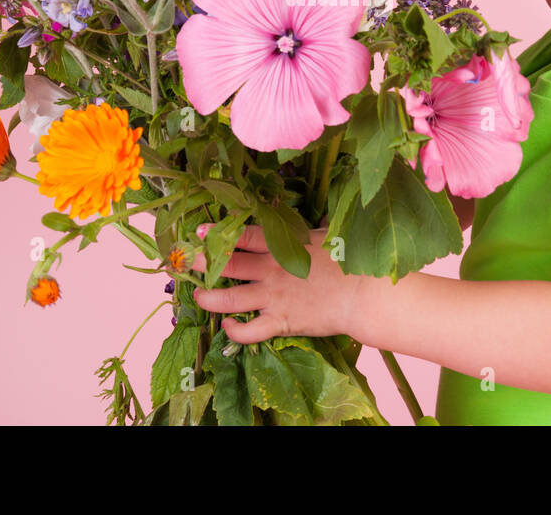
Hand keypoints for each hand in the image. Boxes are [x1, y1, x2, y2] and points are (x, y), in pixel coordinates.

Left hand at [189, 224, 361, 344]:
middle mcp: (271, 270)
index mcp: (281, 246)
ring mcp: (274, 297)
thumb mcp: (324, 236)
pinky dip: (234, 330)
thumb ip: (304, 232)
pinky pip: (250, 330)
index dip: (219, 233)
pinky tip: (227, 325)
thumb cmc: (347, 261)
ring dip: (210, 297)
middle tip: (188, 260)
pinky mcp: (280, 322)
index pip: (243, 236)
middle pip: (229, 264)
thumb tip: (305, 220)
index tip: (201, 231)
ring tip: (199, 295)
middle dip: (204, 262)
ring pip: (230, 299)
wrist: (362, 293)